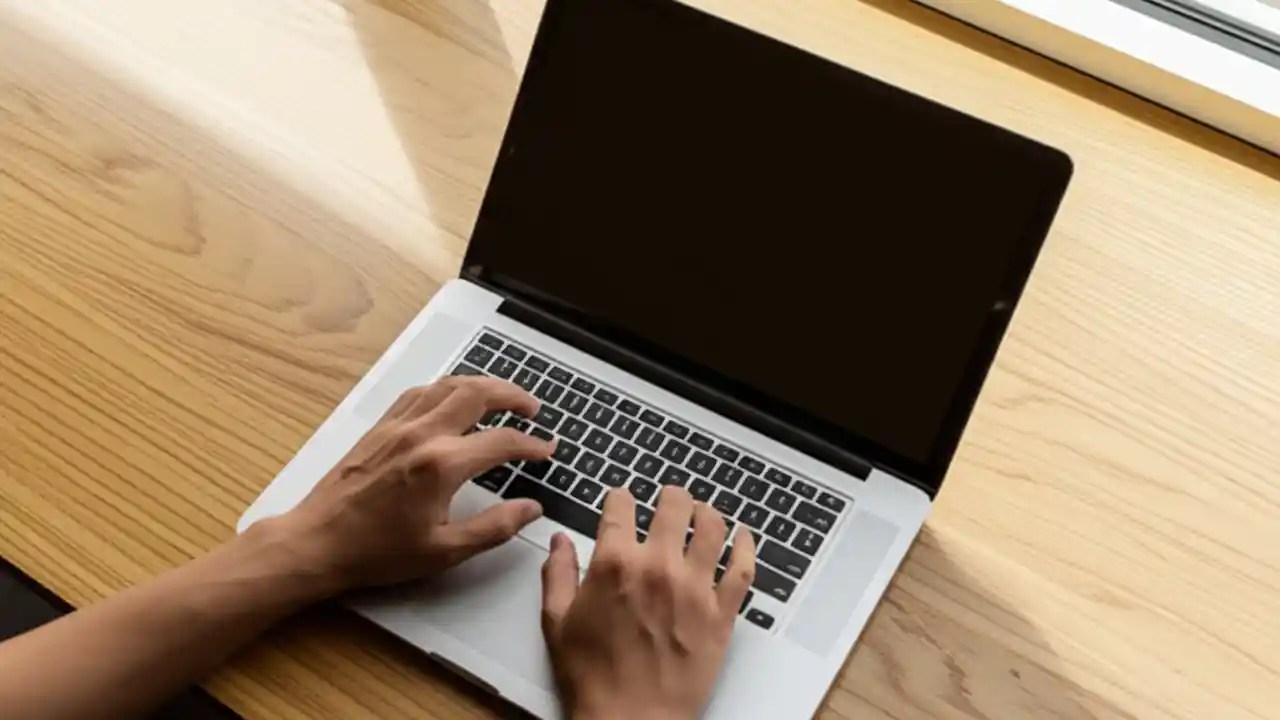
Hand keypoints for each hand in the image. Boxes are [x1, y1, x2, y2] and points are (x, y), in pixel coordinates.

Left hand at [268, 375, 553, 593]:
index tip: (546, 451)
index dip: (531, 445)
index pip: (501, 442)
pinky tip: (454, 397)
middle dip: (512, 395)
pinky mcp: (380, 427)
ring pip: (448, 385)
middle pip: (478, 394)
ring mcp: (398, 426)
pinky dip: (446, 388)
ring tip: (502, 396)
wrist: (317, 543)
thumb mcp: (444, 551)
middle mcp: (422, 435)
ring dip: (482, 385)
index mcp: (441, 465)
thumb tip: (530, 509)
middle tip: (533, 408)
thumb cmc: (377, 552)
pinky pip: (420, 392)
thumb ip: (494, 527)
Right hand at [541, 487, 755, 719]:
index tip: (621, 500)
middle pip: (674, 506)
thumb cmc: (593, 677)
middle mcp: (658, 567)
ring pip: (712, 528)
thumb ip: (557, 573)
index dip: (620, 497)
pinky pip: (742, 568)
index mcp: (615, 564)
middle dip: (670, 496)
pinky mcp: (721, 613)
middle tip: (669, 499)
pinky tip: (743, 536)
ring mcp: (695, 588)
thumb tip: (560, 540)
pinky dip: (745, 546)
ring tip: (703, 511)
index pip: (621, 507)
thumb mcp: (557, 622)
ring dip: (707, 512)